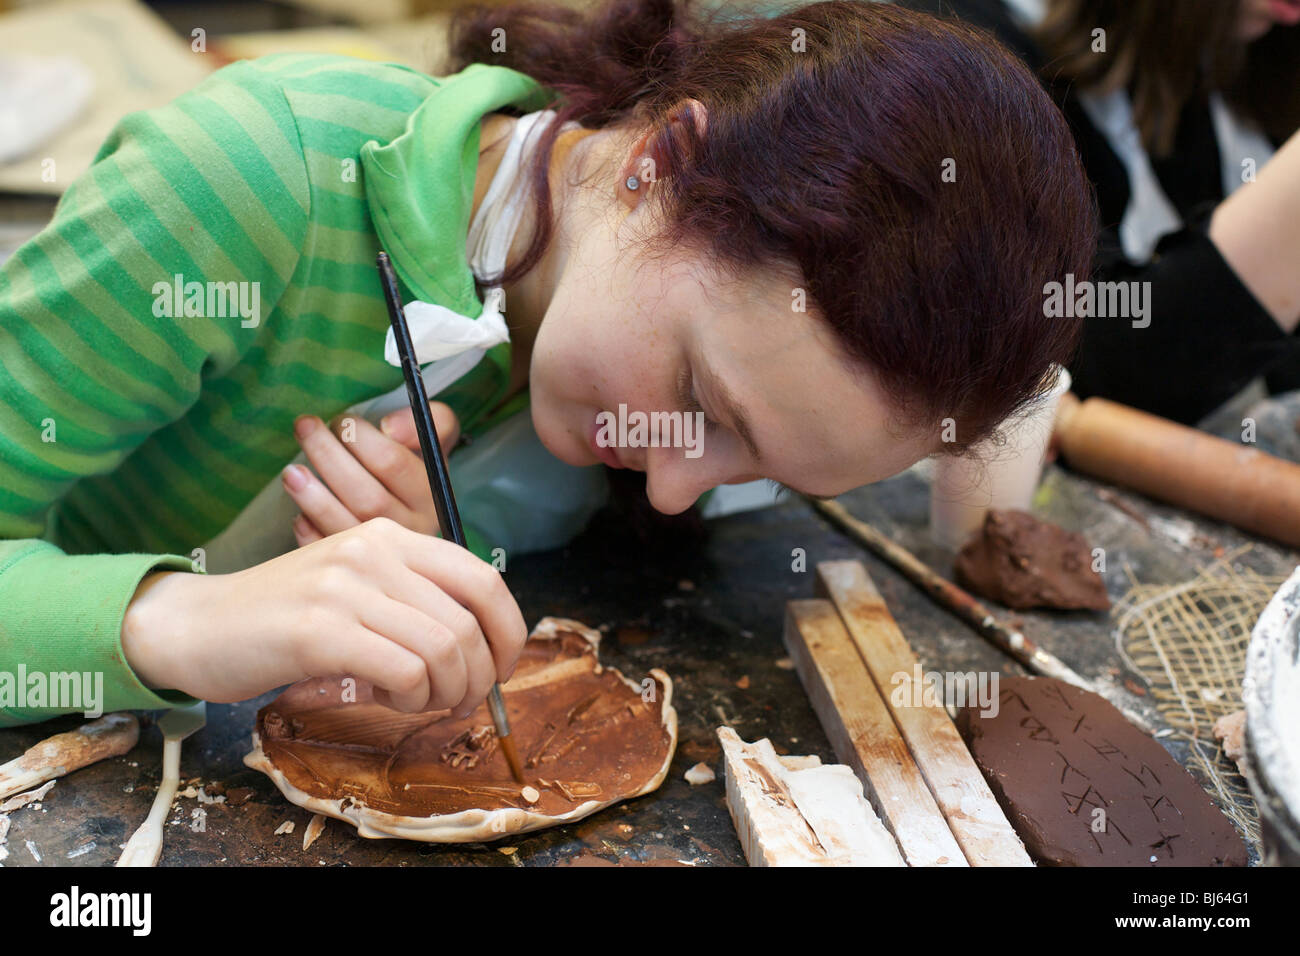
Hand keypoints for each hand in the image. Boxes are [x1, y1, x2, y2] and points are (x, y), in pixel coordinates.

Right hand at [121, 518, 525, 715]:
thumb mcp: (358, 586)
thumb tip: (486, 644)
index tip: (500, 668)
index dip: (508, 630)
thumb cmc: (285, 617)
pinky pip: (405, 671)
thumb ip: (414, 599)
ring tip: (411, 700)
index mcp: (390, 535)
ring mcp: (346, 587)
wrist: (196, 625)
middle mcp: (373, 550)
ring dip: (442, 693)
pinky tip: (379, 697)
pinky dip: (408, 698)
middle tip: (454, 702)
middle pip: (468, 622)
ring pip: (443, 649)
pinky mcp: (319, 631)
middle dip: (477, 677)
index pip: (483, 578)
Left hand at [282, 402, 460, 544]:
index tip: (340, 419)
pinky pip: (329, 553)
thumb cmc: (414, 463)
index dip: (360, 437)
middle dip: (329, 457)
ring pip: (346, 527)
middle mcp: (413, 528)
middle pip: (368, 497)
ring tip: (291, 471)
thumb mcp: (435, 436)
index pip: (394, 464)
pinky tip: (298, 516)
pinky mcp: (358, 572)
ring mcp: (384, 554)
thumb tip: (390, 428)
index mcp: (432, 494)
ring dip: (313, 498)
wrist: (413, 508)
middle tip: (304, 426)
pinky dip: (309, 535)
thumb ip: (429, 420)